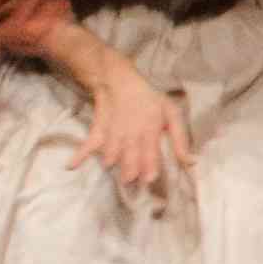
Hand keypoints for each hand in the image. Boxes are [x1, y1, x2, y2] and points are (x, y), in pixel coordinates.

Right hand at [85, 66, 193, 200]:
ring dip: (113, 164)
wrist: (119, 80)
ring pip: (112, 152)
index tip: (149, 179)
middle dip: (130, 171)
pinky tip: (70, 166)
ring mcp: (112, 133)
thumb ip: (180, 139)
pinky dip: (79, 155)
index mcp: (150, 129)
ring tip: (118, 178)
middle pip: (130, 156)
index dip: (149, 165)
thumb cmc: (149, 99)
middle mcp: (130, 133)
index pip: (149, 151)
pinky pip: (88, 144)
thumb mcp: (171, 114)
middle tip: (132, 184)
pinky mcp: (98, 131)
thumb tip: (192, 163)